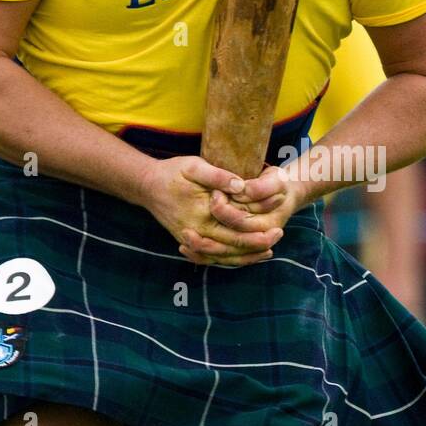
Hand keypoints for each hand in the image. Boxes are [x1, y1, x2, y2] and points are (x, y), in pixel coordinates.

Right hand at [137, 155, 285, 267]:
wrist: (146, 185)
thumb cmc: (172, 173)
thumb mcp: (194, 166)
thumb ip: (218, 176)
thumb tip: (241, 185)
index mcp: (202, 216)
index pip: (236, 233)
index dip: (258, 233)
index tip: (277, 227)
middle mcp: (197, 233)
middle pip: (233, 248)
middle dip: (258, 246)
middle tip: (278, 236)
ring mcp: (192, 239)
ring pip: (223, 256)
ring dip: (247, 256)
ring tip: (268, 251)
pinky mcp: (189, 240)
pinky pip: (212, 256)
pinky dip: (230, 258)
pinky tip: (245, 255)